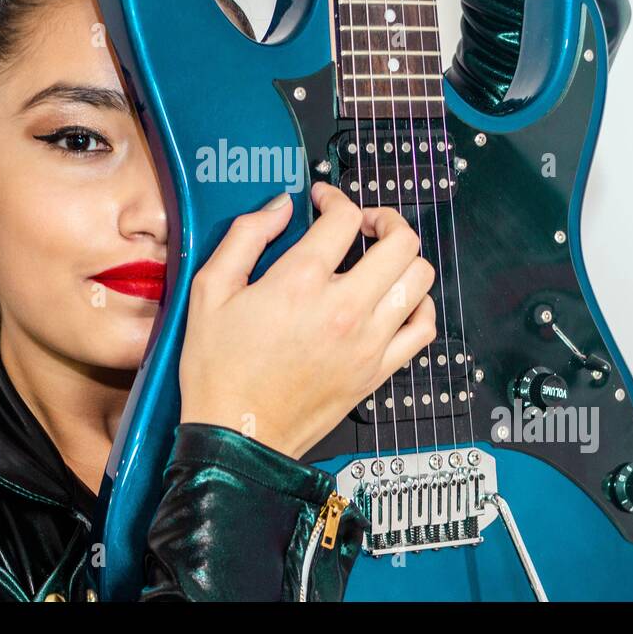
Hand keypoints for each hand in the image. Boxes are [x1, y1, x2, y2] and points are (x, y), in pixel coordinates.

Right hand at [178, 181, 436, 459]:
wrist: (237, 436)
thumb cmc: (220, 371)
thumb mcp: (209, 290)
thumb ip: (244, 237)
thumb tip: (279, 207)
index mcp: (300, 282)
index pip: (344, 217)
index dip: (335, 197)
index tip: (323, 201)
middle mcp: (343, 308)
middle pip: (400, 241)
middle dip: (385, 219)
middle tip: (364, 224)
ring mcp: (368, 341)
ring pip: (420, 278)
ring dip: (404, 258)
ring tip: (381, 259)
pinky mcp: (378, 370)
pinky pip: (424, 328)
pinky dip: (419, 306)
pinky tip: (397, 302)